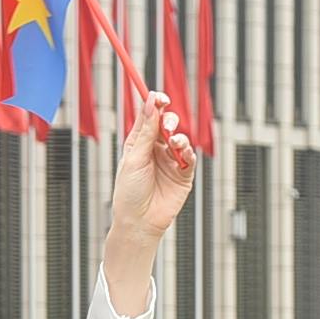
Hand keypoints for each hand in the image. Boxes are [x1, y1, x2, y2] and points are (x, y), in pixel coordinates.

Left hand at [107, 92, 198, 244]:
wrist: (139, 222)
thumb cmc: (129, 192)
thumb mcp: (134, 158)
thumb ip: (146, 132)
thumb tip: (151, 103)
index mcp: (139, 144)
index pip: (149, 117)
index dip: (155, 104)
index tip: (159, 96)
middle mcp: (155, 150)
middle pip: (167, 124)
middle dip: (169, 120)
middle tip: (167, 125)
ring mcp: (170, 161)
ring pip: (181, 139)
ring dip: (180, 137)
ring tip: (174, 143)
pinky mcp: (183, 175)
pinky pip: (190, 158)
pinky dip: (189, 152)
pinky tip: (183, 153)